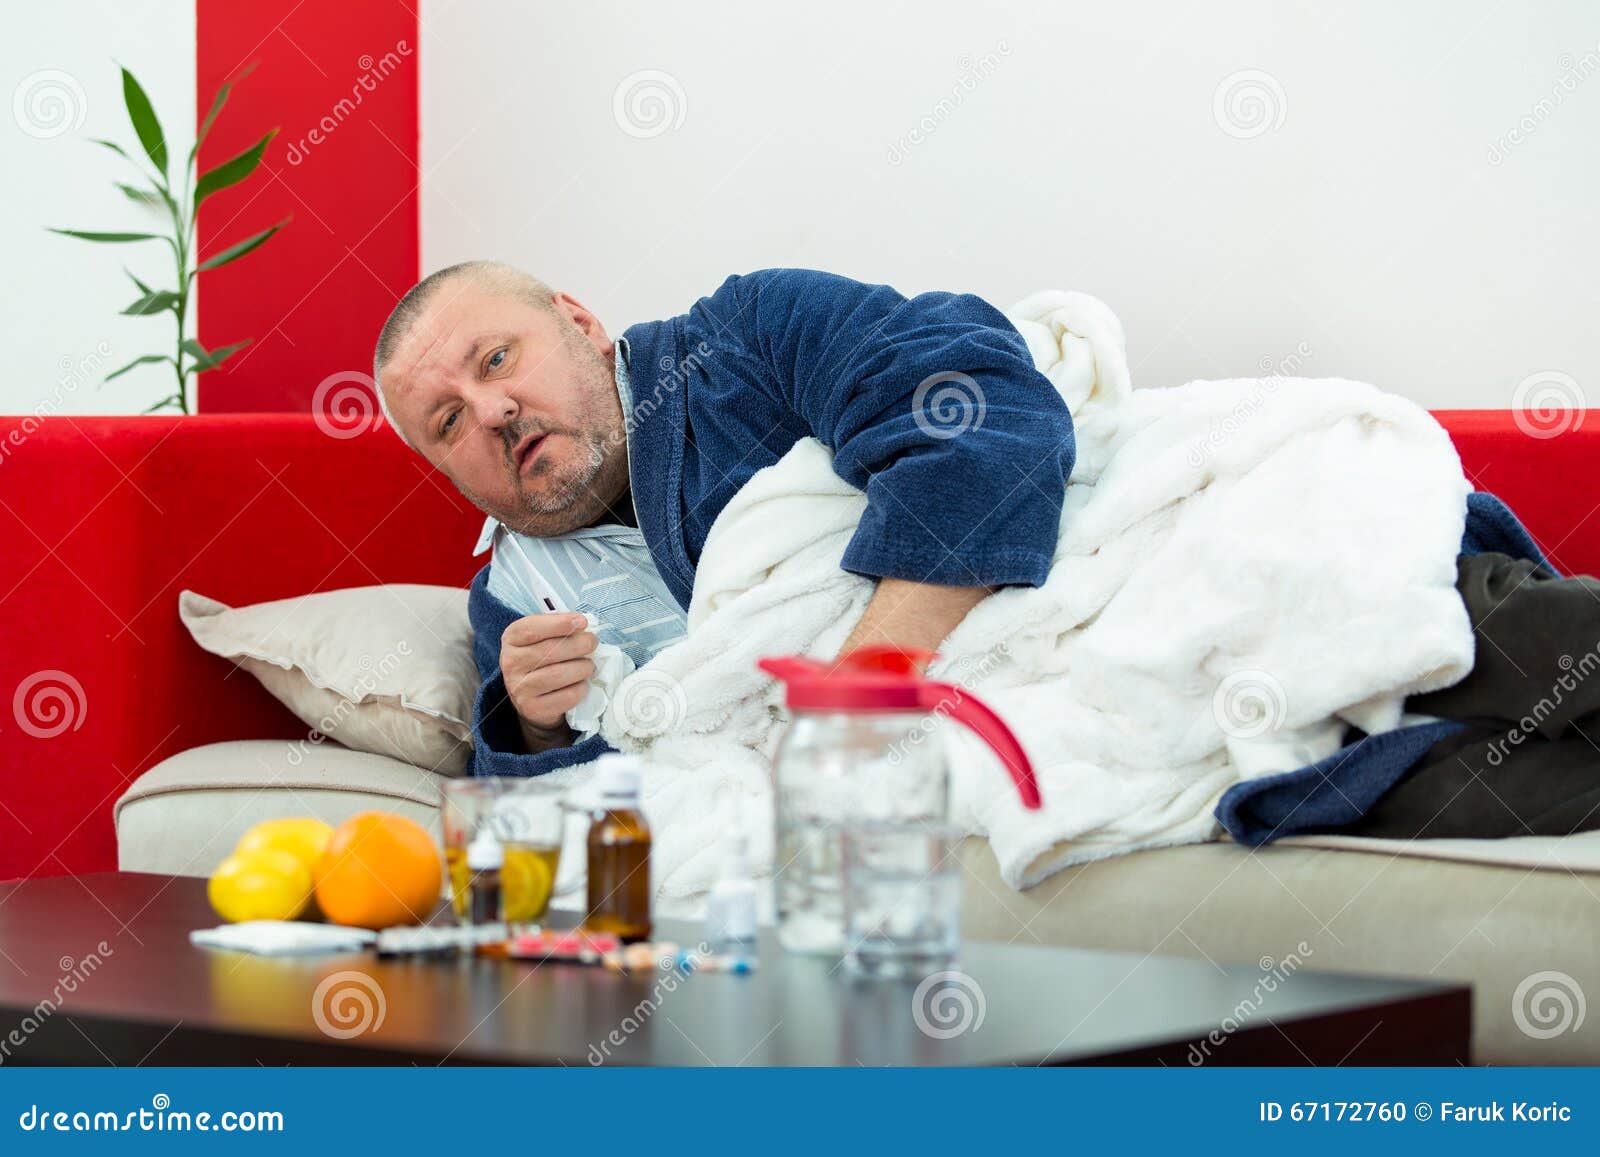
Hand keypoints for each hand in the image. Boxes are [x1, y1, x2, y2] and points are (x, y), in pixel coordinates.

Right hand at [499, 612, 596, 748]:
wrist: (534, 699)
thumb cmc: (543, 660)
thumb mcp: (543, 638)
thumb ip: (559, 628)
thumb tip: (582, 625)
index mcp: (511, 639)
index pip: (532, 628)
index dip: (560, 623)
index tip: (583, 622)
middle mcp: (510, 663)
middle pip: (549, 650)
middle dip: (579, 644)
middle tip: (592, 643)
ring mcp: (518, 688)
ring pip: (558, 674)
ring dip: (582, 668)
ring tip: (589, 666)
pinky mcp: (531, 708)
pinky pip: (566, 696)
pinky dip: (581, 688)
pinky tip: (582, 684)